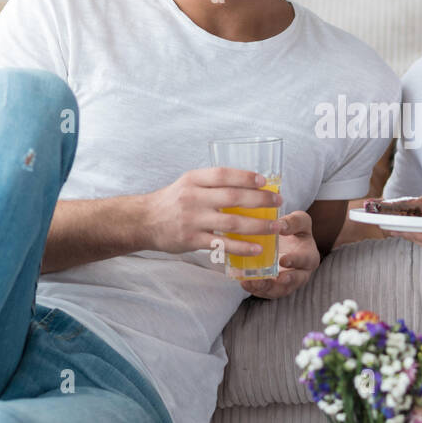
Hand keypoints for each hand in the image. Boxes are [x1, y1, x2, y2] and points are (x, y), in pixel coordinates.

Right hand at [142, 167, 280, 256]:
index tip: (264, 181)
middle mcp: (193, 197)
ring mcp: (192, 219)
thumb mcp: (188, 183)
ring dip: (257, 225)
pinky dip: (241, 246)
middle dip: (260, 199)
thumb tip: (246, 183)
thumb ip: (211, 183)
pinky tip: (257, 248)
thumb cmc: (172, 201)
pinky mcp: (191, 239)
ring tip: (275, 227)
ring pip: (231, 222)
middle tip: (278, 202)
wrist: (143, 221)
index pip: (223, 174)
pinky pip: (222, 243)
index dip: (245, 177)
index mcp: (193, 179)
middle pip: (232, 197)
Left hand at [240, 210, 320, 298]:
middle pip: (294, 281)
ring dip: (266, 288)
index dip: (295, 261)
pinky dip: (255, 289)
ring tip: (253, 282)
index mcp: (309, 257)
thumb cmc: (293, 229)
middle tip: (271, 279)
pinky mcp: (272, 288)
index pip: (305, 260)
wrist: (282, 240)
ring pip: (278, 290)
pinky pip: (265, 292)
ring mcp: (286, 284)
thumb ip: (293, 222)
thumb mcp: (298, 221)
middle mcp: (300, 273)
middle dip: (283, 282)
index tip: (283, 260)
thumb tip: (279, 225)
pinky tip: (245, 282)